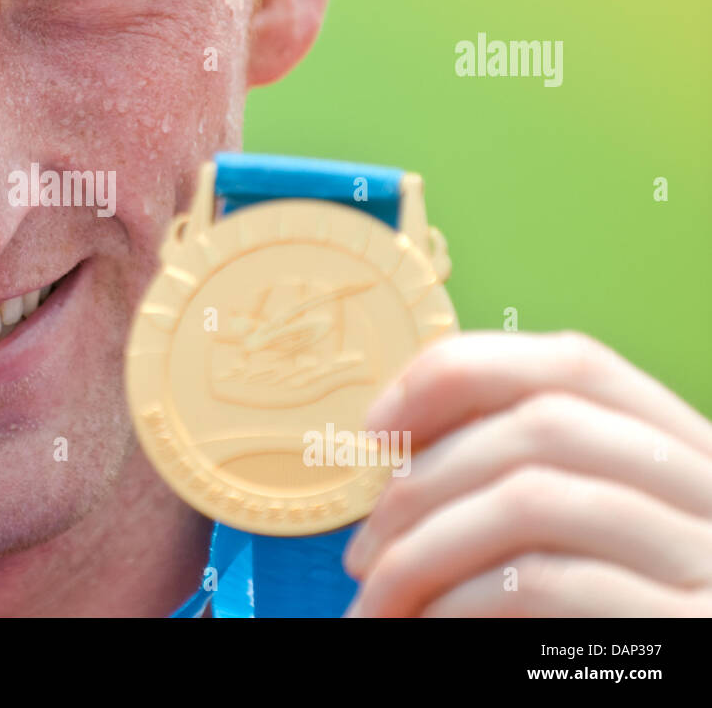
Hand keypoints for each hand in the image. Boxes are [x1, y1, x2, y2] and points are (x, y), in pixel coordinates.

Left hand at [342, 331, 711, 615]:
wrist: (653, 686)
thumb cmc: (603, 630)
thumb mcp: (581, 538)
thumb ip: (523, 478)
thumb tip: (400, 442)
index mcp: (687, 454)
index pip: (573, 363)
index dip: (460, 375)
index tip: (376, 428)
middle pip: (542, 425)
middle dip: (423, 479)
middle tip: (360, 548)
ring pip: (532, 498)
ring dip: (422, 548)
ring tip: (375, 598)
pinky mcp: (690, 634)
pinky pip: (543, 584)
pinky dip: (458, 599)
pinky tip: (425, 626)